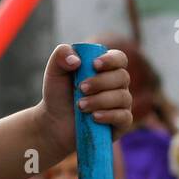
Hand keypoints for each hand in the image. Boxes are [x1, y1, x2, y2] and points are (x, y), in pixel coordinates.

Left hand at [37, 44, 132, 158]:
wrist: (54, 122)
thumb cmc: (58, 94)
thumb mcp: (54, 71)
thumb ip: (61, 55)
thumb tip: (76, 60)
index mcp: (106, 68)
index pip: (119, 58)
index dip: (110, 60)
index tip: (94, 65)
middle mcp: (117, 84)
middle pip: (122, 76)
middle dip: (100, 82)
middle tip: (81, 88)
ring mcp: (121, 104)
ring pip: (122, 97)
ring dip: (100, 100)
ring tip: (80, 106)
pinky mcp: (121, 123)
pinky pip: (124, 117)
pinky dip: (109, 115)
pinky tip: (94, 117)